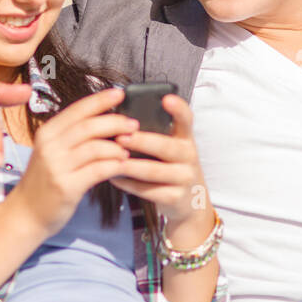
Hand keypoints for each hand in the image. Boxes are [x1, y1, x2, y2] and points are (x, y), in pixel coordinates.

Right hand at [9, 87, 149, 238]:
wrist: (26, 214)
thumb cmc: (45, 181)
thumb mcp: (53, 152)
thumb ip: (73, 137)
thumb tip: (107, 120)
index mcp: (47, 133)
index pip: (78, 110)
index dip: (100, 100)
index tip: (120, 93)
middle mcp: (50, 146)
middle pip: (89, 126)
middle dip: (116, 122)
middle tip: (134, 125)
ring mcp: (57, 166)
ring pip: (96, 147)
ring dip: (117, 147)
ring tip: (128, 150)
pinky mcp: (66, 186)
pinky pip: (98, 170)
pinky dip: (115, 166)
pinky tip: (122, 166)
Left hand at [109, 94, 211, 227]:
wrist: (190, 202)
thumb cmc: (172, 167)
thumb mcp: (172, 148)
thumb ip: (155, 134)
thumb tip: (120, 119)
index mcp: (186, 138)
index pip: (187, 119)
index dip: (178, 109)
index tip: (167, 98)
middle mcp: (189, 156)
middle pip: (166, 147)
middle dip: (141, 141)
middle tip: (120, 137)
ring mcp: (185, 178)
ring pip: (154, 171)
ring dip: (130, 165)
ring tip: (111, 159)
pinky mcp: (176, 198)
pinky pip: (148, 191)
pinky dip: (129, 184)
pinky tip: (114, 178)